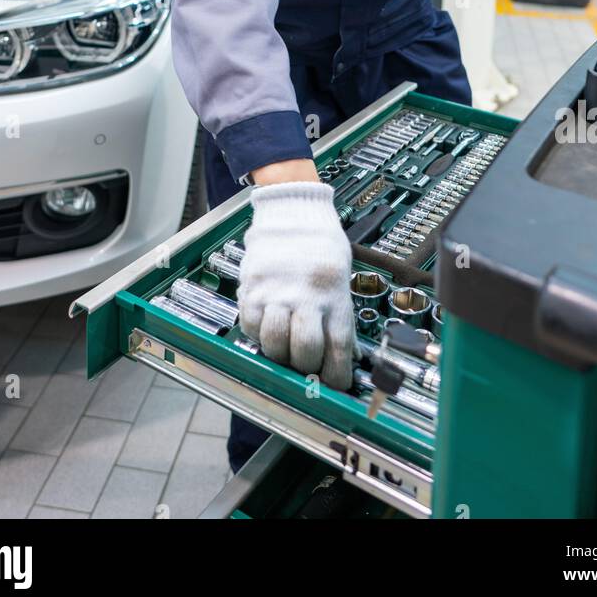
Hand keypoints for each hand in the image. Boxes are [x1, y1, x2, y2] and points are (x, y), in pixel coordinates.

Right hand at [237, 181, 357, 389]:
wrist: (293, 211)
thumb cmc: (320, 245)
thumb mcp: (341, 279)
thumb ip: (340, 317)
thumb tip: (346, 356)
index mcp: (335, 296)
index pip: (338, 348)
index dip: (336, 375)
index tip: (334, 385)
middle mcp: (307, 297)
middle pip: (305, 351)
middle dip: (306, 367)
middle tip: (306, 365)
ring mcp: (278, 292)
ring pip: (275, 343)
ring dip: (279, 354)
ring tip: (283, 349)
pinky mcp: (254, 287)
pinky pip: (250, 325)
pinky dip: (256, 334)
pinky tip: (264, 328)